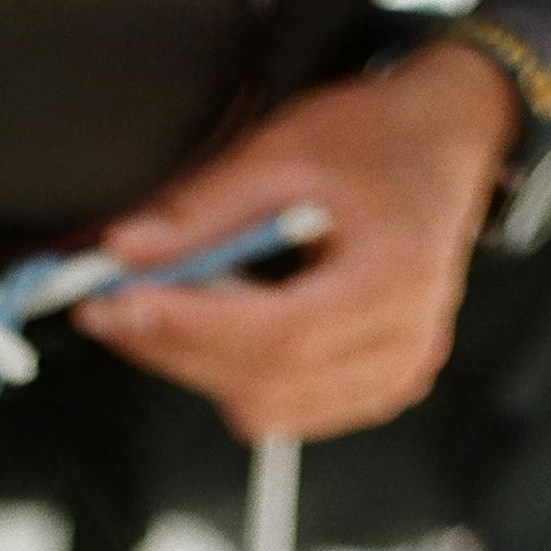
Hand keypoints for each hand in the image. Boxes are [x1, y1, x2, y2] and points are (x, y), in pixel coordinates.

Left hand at [76, 43, 519, 442]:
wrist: (445, 148)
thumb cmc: (371, 139)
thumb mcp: (285, 148)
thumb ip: (202, 209)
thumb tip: (119, 253)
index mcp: (396, 276)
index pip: (281, 333)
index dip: (190, 327)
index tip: (116, 305)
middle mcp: (405, 344)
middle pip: (265, 384)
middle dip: (174, 350)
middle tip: (105, 309)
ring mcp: (395, 377)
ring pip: (265, 409)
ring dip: (200, 365)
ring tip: (167, 306)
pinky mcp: (379, 392)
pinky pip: (285, 411)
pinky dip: (237, 374)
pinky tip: (223, 322)